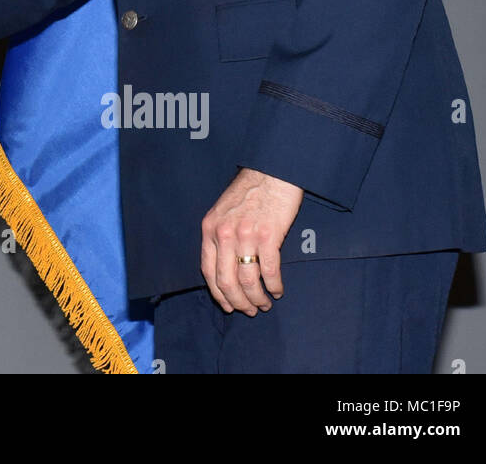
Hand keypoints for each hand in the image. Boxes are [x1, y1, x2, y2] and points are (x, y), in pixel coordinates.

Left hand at [200, 167, 303, 315]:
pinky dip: (274, 286)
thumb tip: (224, 268)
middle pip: (227, 281)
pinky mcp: (268, 235)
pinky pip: (270, 271)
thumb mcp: (222, 212)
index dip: (218, 294)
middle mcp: (224, 234)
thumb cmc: (248, 193)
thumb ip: (220, 236)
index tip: (228, 306)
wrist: (271, 172)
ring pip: (248, 280)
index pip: (208, 271)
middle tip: (249, 311)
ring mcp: (245, 235)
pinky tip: (277, 291)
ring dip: (257, 298)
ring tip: (264, 304)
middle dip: (238, 302)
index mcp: (209, 229)